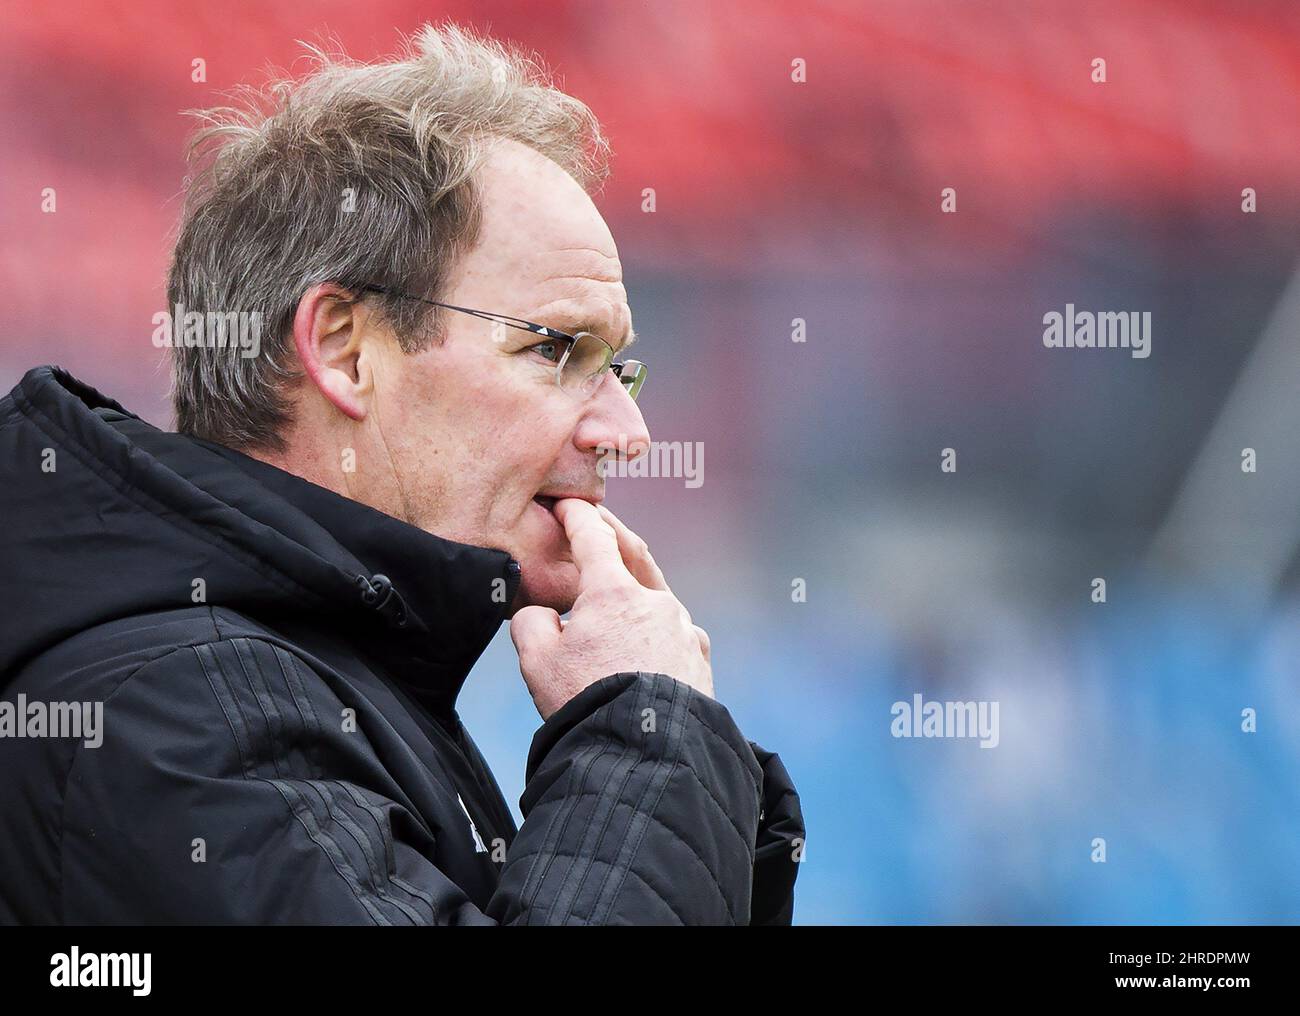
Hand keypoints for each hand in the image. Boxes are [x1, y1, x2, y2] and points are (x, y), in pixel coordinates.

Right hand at [510, 499, 713, 719]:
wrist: (646, 752)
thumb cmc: (588, 703)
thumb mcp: (537, 662)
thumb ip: (532, 624)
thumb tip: (542, 615)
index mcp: (614, 593)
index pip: (593, 538)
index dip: (578, 517)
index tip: (569, 505)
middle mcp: (655, 602)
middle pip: (635, 555)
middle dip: (614, 535)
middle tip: (600, 523)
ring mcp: (682, 628)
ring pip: (655, 598)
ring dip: (635, 592)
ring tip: (617, 601)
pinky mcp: (698, 656)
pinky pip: (673, 630)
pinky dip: (655, 627)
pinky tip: (645, 642)